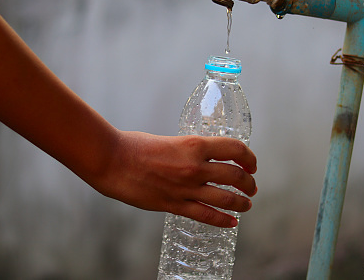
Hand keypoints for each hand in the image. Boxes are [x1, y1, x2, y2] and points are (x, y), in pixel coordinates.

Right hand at [84, 131, 256, 227]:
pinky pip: (206, 216)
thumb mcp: (171, 140)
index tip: (252, 164)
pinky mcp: (173, 205)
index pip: (235, 149)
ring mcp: (185, 188)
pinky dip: (223, 220)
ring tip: (247, 205)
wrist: (111, 160)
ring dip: (241, 203)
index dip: (249, 157)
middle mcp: (195, 167)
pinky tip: (232, 223)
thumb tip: (203, 158)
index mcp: (194, 145)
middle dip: (249, 183)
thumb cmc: (136, 145)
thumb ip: (189, 151)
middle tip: (252, 187)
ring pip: (226, 198)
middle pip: (236, 176)